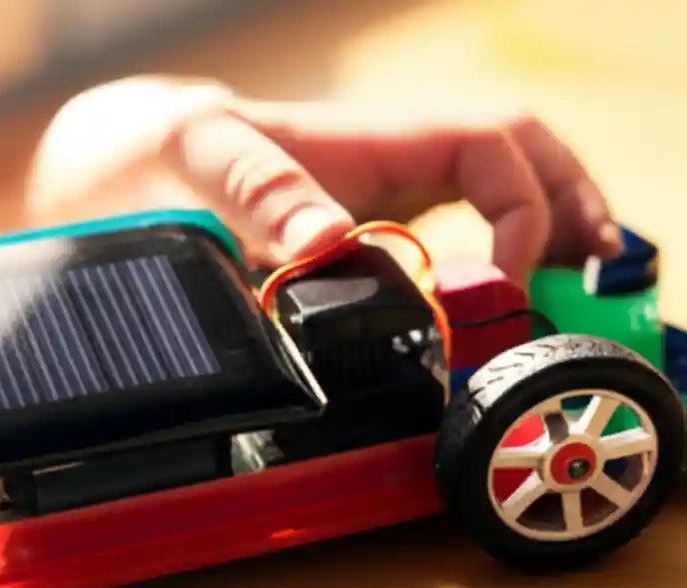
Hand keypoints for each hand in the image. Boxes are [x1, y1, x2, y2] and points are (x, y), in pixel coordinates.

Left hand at [26, 75, 621, 281]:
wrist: (124, 176)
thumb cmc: (163, 155)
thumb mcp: (201, 160)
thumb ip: (262, 193)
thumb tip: (333, 241)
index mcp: (370, 139)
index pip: (488, 143)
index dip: (523, 201)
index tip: (504, 275)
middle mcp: (391, 165)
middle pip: (520, 159)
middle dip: (571, 208)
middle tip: (602, 273)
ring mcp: (385, 197)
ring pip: (500, 197)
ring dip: (550, 236)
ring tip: (578, 293)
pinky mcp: (367, 234)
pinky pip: (458, 236)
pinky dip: (498, 267)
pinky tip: (504, 308)